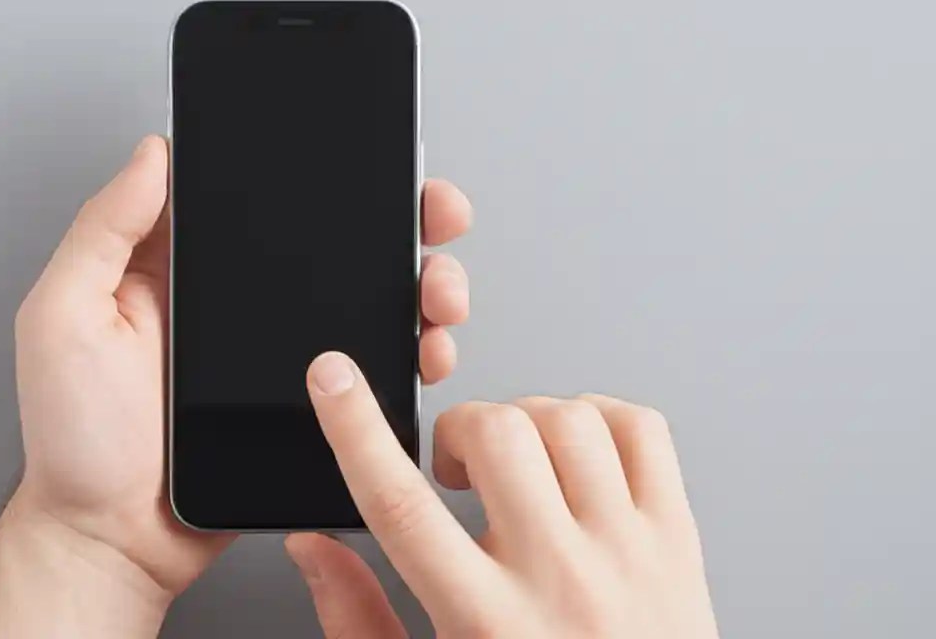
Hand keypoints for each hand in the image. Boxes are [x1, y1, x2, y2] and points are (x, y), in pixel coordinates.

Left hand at [9, 137, 473, 602]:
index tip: (369, 156)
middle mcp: (237, 303)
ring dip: (418, 284)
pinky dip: (410, 354)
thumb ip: (102, 231)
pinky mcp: (306, 403)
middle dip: (398, 222)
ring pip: (365, 300)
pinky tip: (424, 350)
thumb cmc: (75, 441)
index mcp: (181, 267)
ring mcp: (277, 355)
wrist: (113, 542)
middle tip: (433, 217)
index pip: (260, 197)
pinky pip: (369, 369)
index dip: (319, 171)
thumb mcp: (63, 318)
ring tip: (438, 294)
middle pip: (334, 242)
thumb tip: (152, 154)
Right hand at [286, 355, 718, 637]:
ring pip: (569, 419)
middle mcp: (560, 579)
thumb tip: (314, 549)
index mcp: (486, 622)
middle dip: (459, 429)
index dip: (355, 428)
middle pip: (495, 437)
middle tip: (457, 468)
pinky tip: (576, 452)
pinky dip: (599, 416)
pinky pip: (642, 430)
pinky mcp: (678, 540)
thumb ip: (360, 621)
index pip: (400, 504)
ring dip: (525, 421)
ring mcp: (627, 553)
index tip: (331, 377)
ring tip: (518, 467)